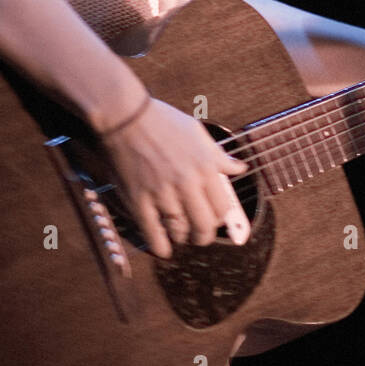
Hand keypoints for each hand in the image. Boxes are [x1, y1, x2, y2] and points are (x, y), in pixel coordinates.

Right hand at [98, 97, 247, 258]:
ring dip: (182, 237)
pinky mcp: (139, 199)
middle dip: (204, 236)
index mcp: (204, 166)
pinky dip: (160, 246)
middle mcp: (187, 182)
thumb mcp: (197, 133)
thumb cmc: (162, 120)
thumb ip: (218, 156)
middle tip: (200, 236)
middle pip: (204, 225)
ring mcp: (162, 193)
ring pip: (180, 230)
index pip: (222, 207)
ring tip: (180, 235)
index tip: (214, 219)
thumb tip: (239, 168)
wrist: (125, 115)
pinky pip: (152, 232)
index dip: (220, 218)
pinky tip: (163, 249)